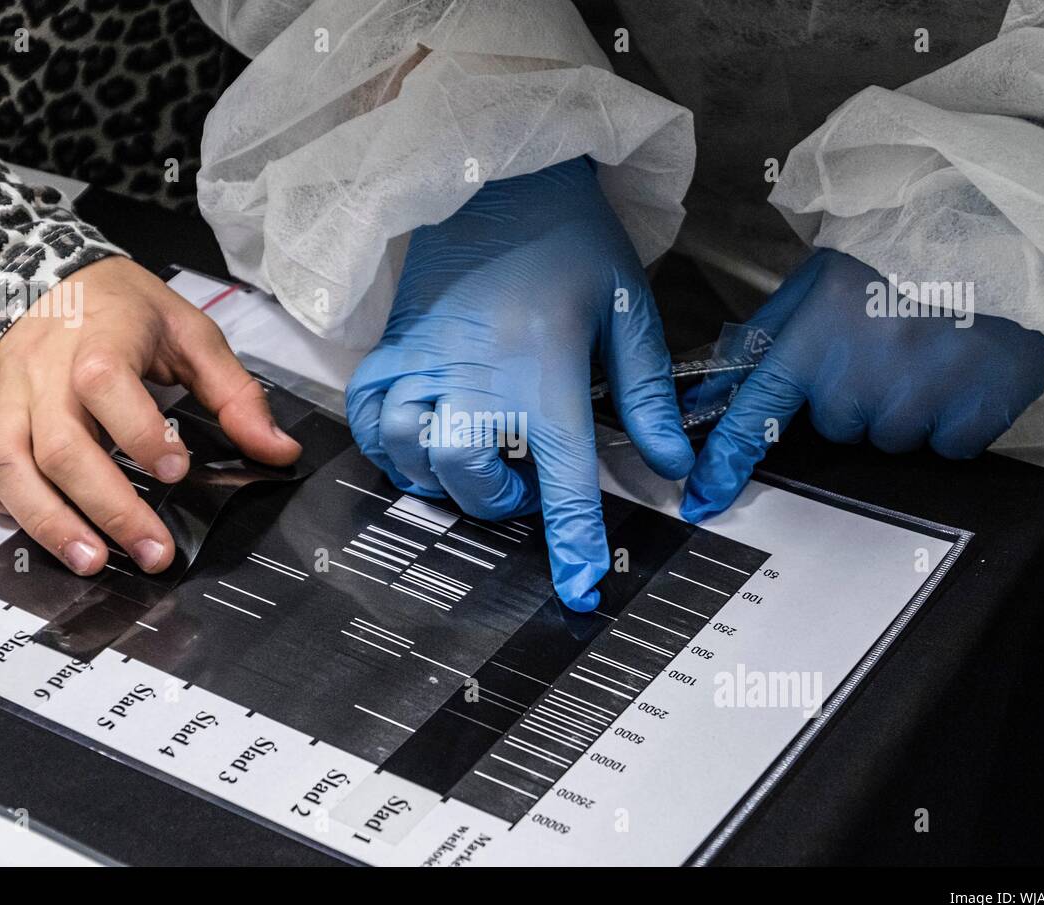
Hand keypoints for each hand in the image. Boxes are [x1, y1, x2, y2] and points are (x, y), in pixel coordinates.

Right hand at [0, 256, 301, 574]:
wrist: (42, 277)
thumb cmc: (120, 307)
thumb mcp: (189, 333)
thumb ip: (235, 393)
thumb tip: (278, 450)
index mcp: (99, 339)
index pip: (106, 384)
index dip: (140, 431)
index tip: (178, 470)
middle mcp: (44, 371)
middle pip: (63, 446)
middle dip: (109, 507)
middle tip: (152, 551)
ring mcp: (9, 398)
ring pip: (10, 466)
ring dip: (50, 522)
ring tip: (92, 561)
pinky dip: (11, 508)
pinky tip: (48, 533)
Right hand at [346, 158, 691, 611]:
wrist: (501, 176)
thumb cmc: (570, 240)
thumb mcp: (628, 314)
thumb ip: (648, 397)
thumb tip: (674, 465)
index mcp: (542, 373)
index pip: (563, 480)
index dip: (574, 544)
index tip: (579, 589)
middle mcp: (476, 377)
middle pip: (471, 479)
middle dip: (502, 501)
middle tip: (527, 482)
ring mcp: (425, 363)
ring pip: (412, 454)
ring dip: (444, 477)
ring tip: (475, 464)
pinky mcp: (395, 347)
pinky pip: (369, 414)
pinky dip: (387, 441)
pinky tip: (416, 438)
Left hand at [681, 249, 1043, 521]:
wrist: (999, 237)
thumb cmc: (900, 254)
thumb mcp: (818, 281)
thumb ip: (763, 338)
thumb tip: (710, 390)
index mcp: (816, 340)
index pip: (759, 412)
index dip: (728, 457)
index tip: (704, 493)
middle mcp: (861, 378)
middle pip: (837, 428)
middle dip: (855, 399)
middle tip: (885, 350)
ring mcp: (918, 401)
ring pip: (890, 439)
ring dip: (904, 409)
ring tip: (929, 352)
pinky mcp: (973, 417)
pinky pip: (946, 446)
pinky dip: (954, 419)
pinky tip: (962, 371)